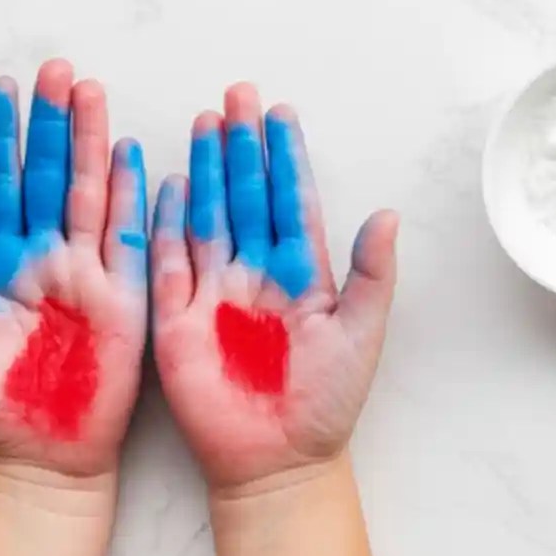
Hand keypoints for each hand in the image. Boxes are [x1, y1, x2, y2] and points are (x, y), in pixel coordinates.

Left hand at [0, 59, 147, 477]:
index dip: (2, 138)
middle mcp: (44, 259)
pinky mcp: (125, 296)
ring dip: (93, 144)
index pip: (2, 185)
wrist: (40, 455)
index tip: (3, 90)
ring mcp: (87, 274)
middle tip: (59, 71)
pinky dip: (132, 195)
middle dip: (54, 123)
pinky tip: (134, 156)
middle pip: (50, 176)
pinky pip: (130, 236)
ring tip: (94, 94)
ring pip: (91, 193)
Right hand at [150, 83, 397, 491]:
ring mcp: (218, 292)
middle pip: (247, 195)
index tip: (280, 113)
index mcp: (303, 273)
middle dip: (242, 146)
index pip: (292, 201)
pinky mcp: (180, 320)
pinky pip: (170, 262)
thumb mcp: (361, 332)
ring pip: (210, 216)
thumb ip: (373, 273)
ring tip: (204, 121)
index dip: (285, 158)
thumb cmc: (329, 400)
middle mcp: (259, 273)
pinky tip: (168, 184)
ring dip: (206, 171)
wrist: (280, 459)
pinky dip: (167, 224)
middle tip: (236, 96)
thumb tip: (388, 212)